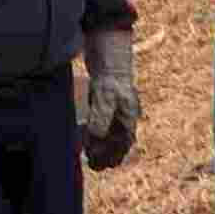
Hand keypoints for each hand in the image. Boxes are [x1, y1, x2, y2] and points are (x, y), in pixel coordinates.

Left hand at [82, 28, 138, 170]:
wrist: (108, 48)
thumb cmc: (111, 72)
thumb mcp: (105, 97)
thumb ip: (100, 118)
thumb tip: (95, 139)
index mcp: (129, 114)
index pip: (124, 141)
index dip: (115, 155)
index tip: (103, 165)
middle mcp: (123, 112)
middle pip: (117, 139)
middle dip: (107, 153)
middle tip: (94, 165)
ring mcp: (114, 105)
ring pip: (108, 131)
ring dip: (100, 144)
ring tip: (88, 155)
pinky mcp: (104, 98)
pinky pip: (100, 120)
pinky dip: (94, 131)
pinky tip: (85, 136)